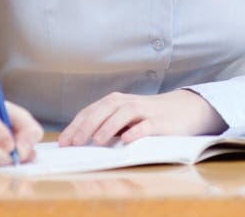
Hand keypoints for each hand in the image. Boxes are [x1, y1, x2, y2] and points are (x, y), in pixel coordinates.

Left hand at [58, 89, 226, 146]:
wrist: (180, 109)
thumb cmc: (146, 116)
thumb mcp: (123, 117)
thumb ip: (105, 123)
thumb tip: (78, 139)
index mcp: (116, 102)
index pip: (92, 111)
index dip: (76, 125)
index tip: (64, 141)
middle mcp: (128, 103)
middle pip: (105, 109)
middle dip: (87, 125)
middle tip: (74, 143)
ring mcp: (144, 111)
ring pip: (124, 114)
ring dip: (109, 126)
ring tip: (96, 141)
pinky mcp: (159, 122)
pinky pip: (146, 125)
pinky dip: (136, 131)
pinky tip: (127, 140)